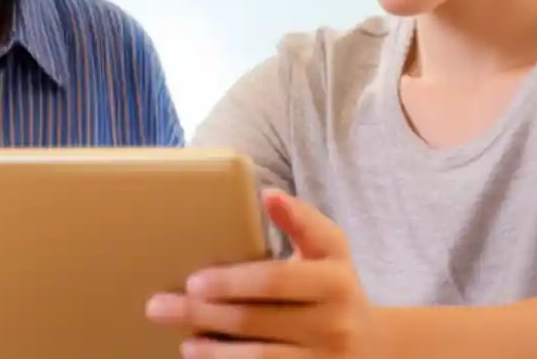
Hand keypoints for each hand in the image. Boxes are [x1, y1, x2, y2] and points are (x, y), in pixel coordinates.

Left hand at [145, 190, 380, 357]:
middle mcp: (334, 322)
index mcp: (334, 279)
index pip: (275, 281)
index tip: (194, 281)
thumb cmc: (336, 285)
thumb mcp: (329, 249)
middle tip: (160, 306)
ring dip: (214, 350)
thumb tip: (268, 194)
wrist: (377, 346)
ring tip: (183, 341)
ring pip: (260, 356)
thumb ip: (301, 221)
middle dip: (203, 313)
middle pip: (256, 319)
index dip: (232, 282)